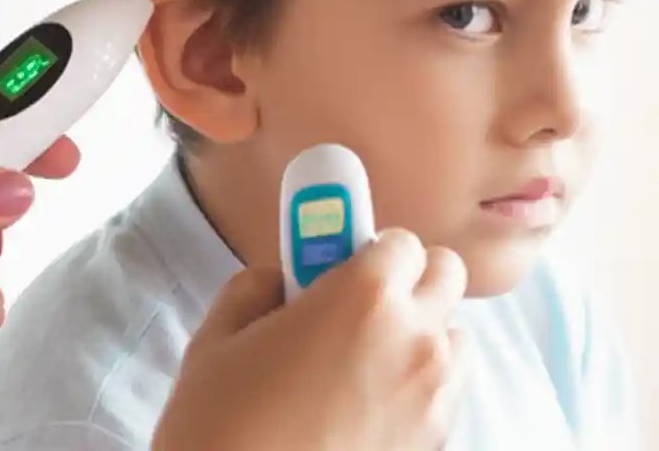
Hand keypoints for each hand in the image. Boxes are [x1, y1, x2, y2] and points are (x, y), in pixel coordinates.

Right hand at [153, 229, 470, 450]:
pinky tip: (361, 405)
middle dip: (404, 279)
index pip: (398, 239)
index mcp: (363, 297)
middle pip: (444, 275)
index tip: (334, 261)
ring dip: (417, 333)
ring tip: (356, 363)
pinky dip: (417, 384)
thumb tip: (283, 279)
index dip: (363, 248)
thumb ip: (258, 287)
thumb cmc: (222, 424)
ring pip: (452, 335)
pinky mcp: (436, 441)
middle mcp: (414, 339)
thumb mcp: (219, 336)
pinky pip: (444, 390)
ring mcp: (434, 396)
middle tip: (352, 304)